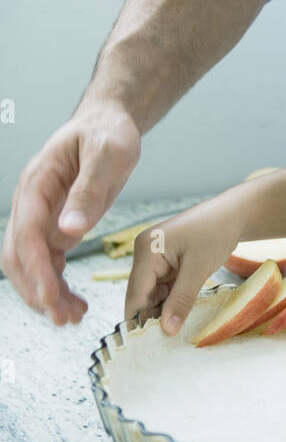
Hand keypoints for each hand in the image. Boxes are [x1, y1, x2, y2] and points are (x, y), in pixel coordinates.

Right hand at [1, 100, 141, 325]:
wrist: (110, 123)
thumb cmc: (108, 133)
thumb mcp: (107, 154)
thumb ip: (88, 190)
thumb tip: (70, 229)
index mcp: (37, 183)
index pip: (27, 233)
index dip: (36, 268)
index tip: (51, 297)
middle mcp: (31, 203)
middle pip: (19, 255)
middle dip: (36, 289)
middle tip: (62, 317)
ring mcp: (41, 217)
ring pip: (32, 265)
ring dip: (45, 293)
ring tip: (71, 318)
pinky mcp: (56, 227)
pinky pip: (48, 263)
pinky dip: (57, 285)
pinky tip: (74, 304)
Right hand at [125, 197, 245, 334]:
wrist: (234, 214)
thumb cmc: (215, 232)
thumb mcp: (199, 268)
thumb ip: (181, 299)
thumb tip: (167, 329)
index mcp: (146, 250)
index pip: (135, 294)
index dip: (139, 320)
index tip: (146, 347)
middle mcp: (145, 254)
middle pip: (141, 296)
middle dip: (151, 318)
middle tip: (164, 344)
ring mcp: (155, 259)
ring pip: (153, 295)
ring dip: (163, 312)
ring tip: (174, 334)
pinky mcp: (167, 263)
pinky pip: (164, 289)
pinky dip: (171, 303)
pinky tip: (180, 318)